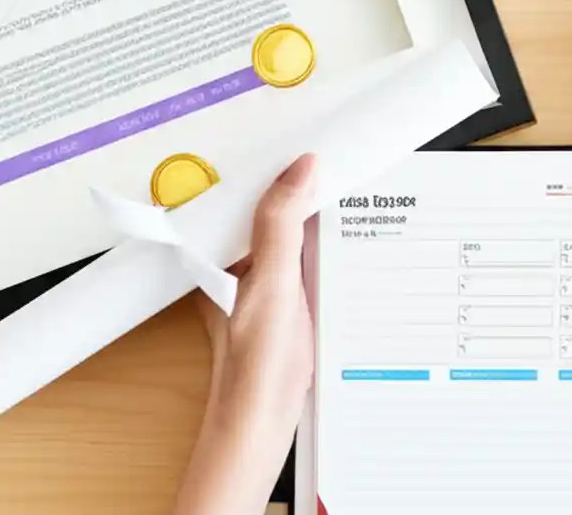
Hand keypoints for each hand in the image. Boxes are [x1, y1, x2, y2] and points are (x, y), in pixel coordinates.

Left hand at [173, 154, 317, 514]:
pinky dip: (328, 254)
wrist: (261, 429)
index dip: (277, 168)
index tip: (311, 142)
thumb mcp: (272, 284)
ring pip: (292, 240)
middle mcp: (238, 270)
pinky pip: (307, 267)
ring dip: (318, 222)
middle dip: (302, 189)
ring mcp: (262, 291)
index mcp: (221, 257)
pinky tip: (350, 249)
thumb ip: (281, 224)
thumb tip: (299, 169)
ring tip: (348, 191)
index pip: (248, 195)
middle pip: (272, 214)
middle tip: (340, 159)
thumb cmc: (255, 368)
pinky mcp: (285, 311)